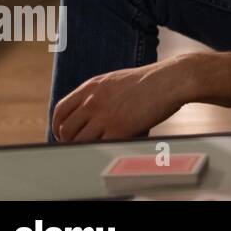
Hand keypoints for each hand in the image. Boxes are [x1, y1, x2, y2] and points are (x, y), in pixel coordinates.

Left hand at [50, 61, 184, 141]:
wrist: (171, 80)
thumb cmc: (151, 81)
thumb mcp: (117, 80)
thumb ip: (99, 94)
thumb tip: (89, 113)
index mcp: (91, 87)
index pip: (60, 110)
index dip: (58, 126)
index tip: (63, 133)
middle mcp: (93, 101)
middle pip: (66, 128)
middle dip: (69, 140)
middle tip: (79, 145)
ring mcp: (104, 116)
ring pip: (78, 141)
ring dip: (83, 147)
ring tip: (95, 146)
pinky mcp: (118, 130)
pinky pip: (98, 146)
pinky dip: (100, 150)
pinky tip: (109, 147)